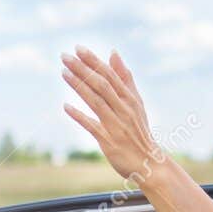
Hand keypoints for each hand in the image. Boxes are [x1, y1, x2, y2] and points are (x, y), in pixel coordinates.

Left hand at [61, 47, 167, 182]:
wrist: (149, 163)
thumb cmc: (139, 130)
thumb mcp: (135, 102)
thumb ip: (124, 78)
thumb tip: (113, 53)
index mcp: (130, 99)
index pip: (110, 75)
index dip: (94, 61)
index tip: (78, 48)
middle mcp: (124, 109)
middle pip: (102, 85)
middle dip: (83, 69)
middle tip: (64, 56)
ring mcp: (116, 125)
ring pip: (96, 101)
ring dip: (79, 86)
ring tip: (63, 72)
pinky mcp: (109, 141)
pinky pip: (92, 126)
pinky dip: (79, 116)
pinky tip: (66, 107)